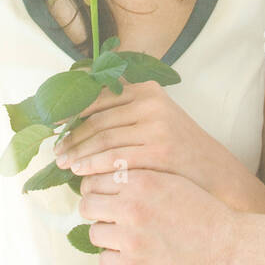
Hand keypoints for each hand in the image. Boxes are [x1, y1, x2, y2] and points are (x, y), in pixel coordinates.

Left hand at [53, 79, 245, 204]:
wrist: (213, 173)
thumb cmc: (176, 149)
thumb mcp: (155, 118)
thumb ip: (124, 109)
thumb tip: (76, 109)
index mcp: (146, 89)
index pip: (98, 96)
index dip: (71, 110)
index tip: (51, 124)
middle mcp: (151, 102)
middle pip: (97, 119)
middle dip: (72, 136)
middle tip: (55, 151)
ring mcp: (157, 126)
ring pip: (103, 139)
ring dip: (79, 153)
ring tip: (65, 164)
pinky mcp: (160, 151)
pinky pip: (116, 158)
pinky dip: (94, 166)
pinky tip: (82, 174)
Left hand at [78, 169, 233, 264]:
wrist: (229, 249)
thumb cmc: (204, 214)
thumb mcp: (172, 181)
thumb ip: (139, 177)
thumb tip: (106, 178)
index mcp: (141, 181)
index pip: (95, 179)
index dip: (97, 188)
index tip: (103, 196)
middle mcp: (132, 206)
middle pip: (87, 204)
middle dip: (97, 211)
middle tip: (110, 218)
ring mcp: (131, 238)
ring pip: (94, 233)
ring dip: (106, 236)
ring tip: (126, 239)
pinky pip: (104, 260)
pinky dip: (114, 259)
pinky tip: (132, 256)